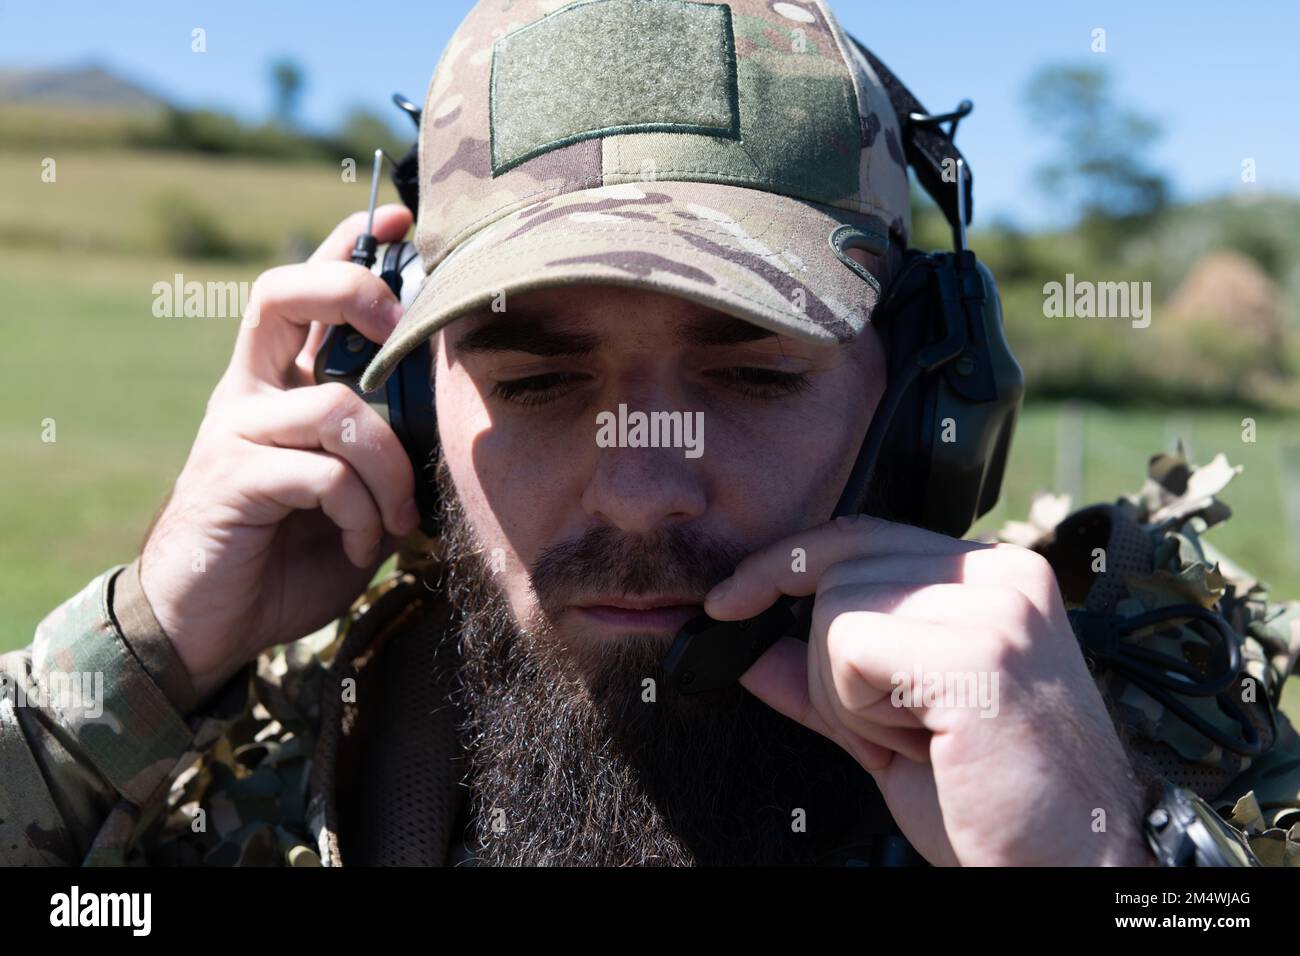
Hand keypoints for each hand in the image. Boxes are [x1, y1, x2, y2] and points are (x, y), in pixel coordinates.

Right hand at [139, 205, 419, 701]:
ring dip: (388, 468)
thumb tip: (443, 419)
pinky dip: (357, 511)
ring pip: (336, 407)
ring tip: (396, 518)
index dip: (346, 247)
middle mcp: (250, 394)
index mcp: (278, 387)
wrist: (214, 624)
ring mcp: (235, 432)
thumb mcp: (354, 495)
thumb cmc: (291, 554)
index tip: (398, 219)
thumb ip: (382, 450)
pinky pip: (322, 472)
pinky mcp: (231, 479)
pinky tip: (356, 544)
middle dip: (351, 289)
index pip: (303, 294)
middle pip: (283, 296)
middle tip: (397, 326)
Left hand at [709, 514, 1149, 865]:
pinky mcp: (978, 652)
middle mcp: (1001, 574)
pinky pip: (848, 647)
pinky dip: (856, 709)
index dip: (783, 562)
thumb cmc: (989, 801)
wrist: (1067, 866)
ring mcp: (995, 608)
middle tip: (889, 730)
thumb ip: (821, 674)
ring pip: (835, 608)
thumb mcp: (887, 725)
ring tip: (917, 738)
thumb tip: (746, 643)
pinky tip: (918, 742)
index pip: (859, 534)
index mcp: (992, 576)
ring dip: (846, 695)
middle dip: (826, 661)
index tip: (729, 599)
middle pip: (837, 568)